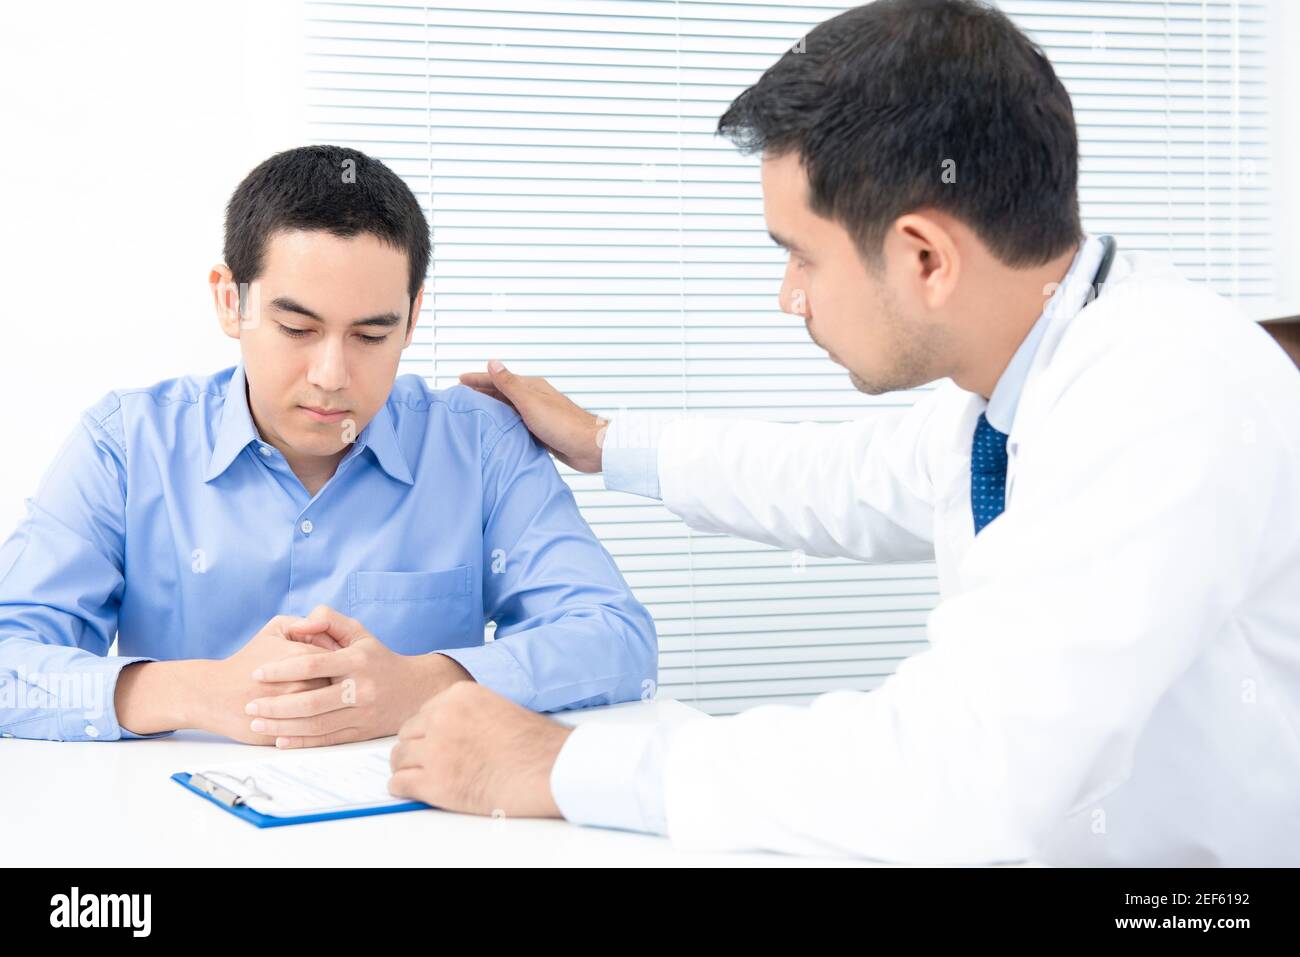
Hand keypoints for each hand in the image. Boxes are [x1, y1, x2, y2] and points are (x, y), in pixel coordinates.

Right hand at [191, 617, 334, 743]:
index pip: (338, 660)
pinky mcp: (285, 732)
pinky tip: (313, 718)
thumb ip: (307, 625)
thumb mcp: (275, 629)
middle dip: (340, 685)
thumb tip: (332, 636)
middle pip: (338, 686)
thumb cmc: (247, 660)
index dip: (340, 663)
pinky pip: (312, 732)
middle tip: (338, 684)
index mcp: (301, 658)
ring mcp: (293, 711)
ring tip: (326, 701)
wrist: (214, 694)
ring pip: (328, 710)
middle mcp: (300, 684)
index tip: (338, 665)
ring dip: (331, 707)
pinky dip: (317, 726)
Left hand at [245, 605, 473, 748]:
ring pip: (316, 724)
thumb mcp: (359, 632)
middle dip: (276, 705)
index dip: (283, 669)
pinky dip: (301, 741)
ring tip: (257, 722)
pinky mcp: (361, 732)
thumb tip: (300, 625)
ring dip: (283, 725)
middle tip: (250, 704)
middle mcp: (361, 688)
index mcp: (357, 660)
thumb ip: (328, 620)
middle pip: (312, 701)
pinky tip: (279, 739)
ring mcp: (362, 714)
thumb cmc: (378, 658)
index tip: (257, 672)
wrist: (415, 690)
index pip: (314, 665)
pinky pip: (327, 740)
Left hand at [388, 682, 572, 817]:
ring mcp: (436, 750)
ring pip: (399, 757)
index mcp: (459, 696)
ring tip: (421, 777)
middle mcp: (442, 718)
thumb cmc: (536, 745)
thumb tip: (452, 731)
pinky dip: (404, 788)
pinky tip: (416, 790)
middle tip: (428, 762)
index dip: (429, 731)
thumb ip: (470, 713)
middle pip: (407, 732)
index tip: (434, 742)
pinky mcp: (434, 783)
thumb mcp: (501, 707)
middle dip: (416, 747)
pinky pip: (399, 783)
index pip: (425, 712)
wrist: (548, 771)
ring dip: (408, 768)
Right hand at [458, 359, 606, 472]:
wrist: (589, 447)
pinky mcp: (541, 431)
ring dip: (492, 407)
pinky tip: (497, 429)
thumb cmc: (563, 425)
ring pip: (508, 408)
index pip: (498, 379)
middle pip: (502, 393)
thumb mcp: (530, 402)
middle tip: (462, 395)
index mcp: (531, 388)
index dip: (478, 379)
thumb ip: (510, 384)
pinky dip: (503, 422)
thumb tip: (492, 362)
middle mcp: (534, 398)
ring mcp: (537, 415)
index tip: (460, 379)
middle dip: (482, 392)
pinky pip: (516, 423)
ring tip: (474, 411)